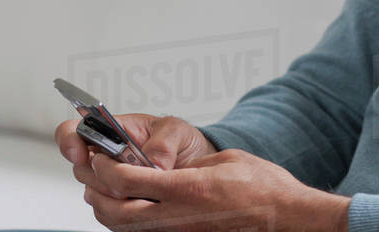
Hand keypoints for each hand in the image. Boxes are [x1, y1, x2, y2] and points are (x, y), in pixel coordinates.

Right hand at [56, 113, 217, 198]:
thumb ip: (163, 143)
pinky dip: (124, 209)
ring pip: (92, 192)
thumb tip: (152, 163)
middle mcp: (104, 157)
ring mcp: (108, 181)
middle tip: (129, 173)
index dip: (69, 142)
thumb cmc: (180, 143)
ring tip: (144, 186)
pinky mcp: (116, 204)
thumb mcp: (176, 131)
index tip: (81, 154)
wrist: (194, 167)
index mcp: (112, 131)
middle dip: (102, 174)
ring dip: (116, 192)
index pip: (74, 131)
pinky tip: (143, 200)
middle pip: (81, 168)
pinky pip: (107, 212)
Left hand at [85, 147, 350, 231]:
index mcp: (187, 189)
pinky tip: (131, 205)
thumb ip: (190, 166)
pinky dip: (128, 219)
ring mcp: (179, 231)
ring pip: (126, 227)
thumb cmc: (264, 188)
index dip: (107, 167)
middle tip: (93, 173)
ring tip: (104, 189)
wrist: (285, 217)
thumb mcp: (225, 161)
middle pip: (116, 212)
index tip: (101, 154)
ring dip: (108, 209)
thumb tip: (167, 168)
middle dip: (97, 192)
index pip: (128, 181)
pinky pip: (145, 231)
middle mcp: (177, 216)